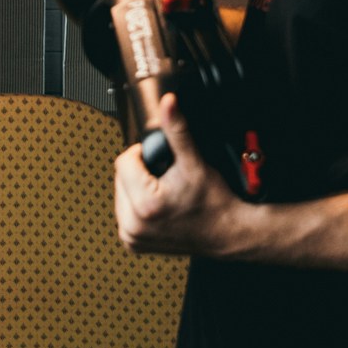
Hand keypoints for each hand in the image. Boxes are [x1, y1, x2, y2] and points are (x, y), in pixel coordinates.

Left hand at [113, 93, 250, 258]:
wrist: (227, 232)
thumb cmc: (214, 202)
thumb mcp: (194, 162)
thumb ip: (177, 130)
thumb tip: (168, 103)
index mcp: (145, 205)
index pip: (124, 162)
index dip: (144, 155)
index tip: (163, 163)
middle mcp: (133, 226)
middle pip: (120, 178)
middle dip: (140, 172)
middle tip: (166, 179)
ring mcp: (133, 237)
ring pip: (121, 194)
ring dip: (137, 188)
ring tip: (164, 192)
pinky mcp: (134, 243)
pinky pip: (125, 213)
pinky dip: (138, 206)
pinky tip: (159, 206)